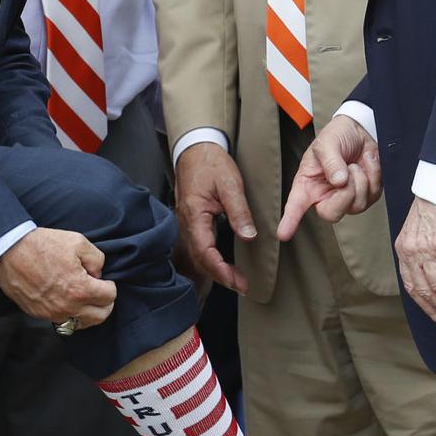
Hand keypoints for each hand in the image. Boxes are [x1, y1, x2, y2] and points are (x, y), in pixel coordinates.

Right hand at [0, 227, 115, 326]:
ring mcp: (51, 313)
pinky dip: (69, 314)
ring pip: (81, 324)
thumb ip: (97, 259)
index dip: (110, 285)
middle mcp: (67, 307)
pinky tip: (67, 299)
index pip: (109, 297)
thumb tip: (98, 273)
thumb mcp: (78, 242)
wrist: (9, 251)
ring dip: (88, 313)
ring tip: (85, 298)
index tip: (103, 279)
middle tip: (100, 291)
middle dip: (105, 303)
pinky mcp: (38, 314)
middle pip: (100, 317)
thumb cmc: (42, 245)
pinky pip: (61, 321)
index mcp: (80, 289)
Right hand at [174, 143, 255, 294]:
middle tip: (243, 286)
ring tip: (236, 280)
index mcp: (194, 215)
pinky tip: (223, 263)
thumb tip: (248, 236)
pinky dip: (211, 259)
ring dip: (216, 270)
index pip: (205, 252)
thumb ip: (239, 211)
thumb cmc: (211, 163)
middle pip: (200, 259)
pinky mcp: (192, 220)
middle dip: (221, 276)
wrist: (195, 148)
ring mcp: (187, 222)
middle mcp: (186, 223)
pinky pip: (199, 245)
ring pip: (199, 254)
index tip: (238, 282)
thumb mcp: (230, 184)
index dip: (221, 270)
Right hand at [277, 114, 381, 240]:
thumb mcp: (327, 143)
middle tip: (348, 171)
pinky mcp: (366, 196)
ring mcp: (347, 199)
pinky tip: (365, 165)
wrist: (360, 130)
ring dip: (360, 180)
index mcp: (308, 185)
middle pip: (332, 214)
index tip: (283, 234)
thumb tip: (339, 181)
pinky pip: (372, 195)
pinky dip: (372, 176)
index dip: (289, 221)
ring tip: (354, 164)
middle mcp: (325, 196)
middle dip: (344, 194)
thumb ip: (330, 161)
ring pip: (356, 206)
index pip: (296, 206)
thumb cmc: (336, 136)